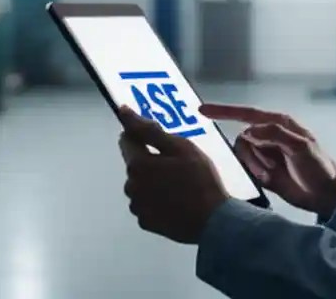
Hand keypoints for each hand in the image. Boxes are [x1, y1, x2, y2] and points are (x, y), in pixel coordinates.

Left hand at [117, 107, 230, 244]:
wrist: (212, 221)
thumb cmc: (199, 179)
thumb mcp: (180, 147)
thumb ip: (149, 130)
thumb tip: (123, 112)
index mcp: (137, 165)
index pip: (126, 140)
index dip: (141, 136)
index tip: (160, 139)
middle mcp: (131, 186)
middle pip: (135, 165)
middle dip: (151, 161)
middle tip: (179, 165)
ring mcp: (137, 207)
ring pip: (140, 185)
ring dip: (152, 181)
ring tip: (179, 185)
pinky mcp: (145, 222)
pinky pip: (146, 204)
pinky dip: (156, 200)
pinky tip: (176, 201)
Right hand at [200, 103, 335, 217]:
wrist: (325, 193)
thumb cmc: (318, 166)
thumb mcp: (301, 147)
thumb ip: (276, 135)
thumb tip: (249, 130)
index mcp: (278, 124)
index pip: (246, 114)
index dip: (224, 111)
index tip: (201, 111)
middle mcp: (268, 136)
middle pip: (242, 139)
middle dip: (253, 155)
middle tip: (272, 167)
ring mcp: (264, 153)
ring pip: (242, 155)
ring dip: (255, 165)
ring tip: (273, 173)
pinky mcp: (261, 170)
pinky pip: (246, 168)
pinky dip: (255, 174)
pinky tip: (270, 179)